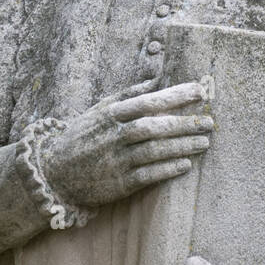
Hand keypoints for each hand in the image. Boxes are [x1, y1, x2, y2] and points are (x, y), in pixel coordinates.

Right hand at [40, 77, 212, 208]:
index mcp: (111, 114)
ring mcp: (116, 160)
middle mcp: (114, 136)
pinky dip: (167, 170)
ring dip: (182, 146)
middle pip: (155, 127)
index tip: (199, 91)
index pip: (148, 101)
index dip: (175, 95)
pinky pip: (148, 175)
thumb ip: (127, 96)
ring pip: (154, 151)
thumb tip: (155, 80)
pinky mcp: (118, 184)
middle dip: (185, 123)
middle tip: (210, 122)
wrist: (54, 172)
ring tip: (204, 142)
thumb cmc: (83, 136)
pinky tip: (185, 165)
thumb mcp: (99, 110)